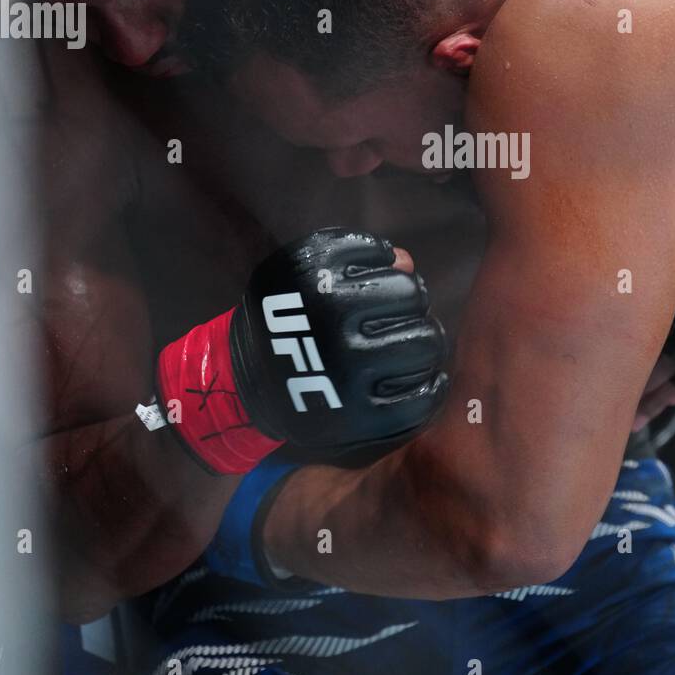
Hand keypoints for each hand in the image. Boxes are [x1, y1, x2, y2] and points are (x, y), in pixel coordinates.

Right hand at [156, 229, 446, 472]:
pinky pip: (422, 396)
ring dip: (424, 341)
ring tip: (408, 345)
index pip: (394, 266)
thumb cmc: (285, 321)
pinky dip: (431, 385)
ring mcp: (350, 369)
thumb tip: (406, 262)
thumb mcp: (304, 275)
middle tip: (397, 319)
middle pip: (413, 297)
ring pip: (426, 343)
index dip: (392, 277)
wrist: (243, 388)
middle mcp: (334, 320)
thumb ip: (354, 259)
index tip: (378, 290)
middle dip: (410, 305)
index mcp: (316, 276)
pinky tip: (423, 377)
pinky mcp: (361, 414)